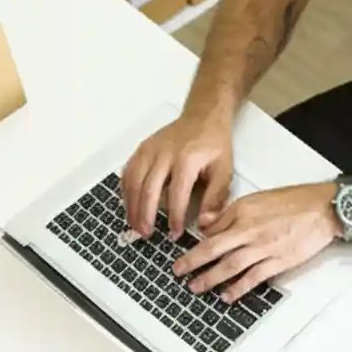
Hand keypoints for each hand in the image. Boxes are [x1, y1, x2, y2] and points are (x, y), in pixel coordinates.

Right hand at [120, 114, 232, 239]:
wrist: (203, 116)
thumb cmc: (214, 145)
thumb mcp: (224, 170)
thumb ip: (216, 197)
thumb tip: (205, 223)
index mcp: (187, 160)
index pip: (177, 194)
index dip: (174, 217)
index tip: (174, 234)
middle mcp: (164, 154)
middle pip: (148, 189)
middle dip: (145, 215)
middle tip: (146, 234)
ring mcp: (149, 150)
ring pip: (133, 182)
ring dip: (132, 207)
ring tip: (135, 226)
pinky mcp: (141, 149)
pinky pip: (128, 173)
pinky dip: (126, 192)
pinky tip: (129, 206)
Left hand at [173, 184, 339, 302]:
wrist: (323, 209)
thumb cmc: (295, 201)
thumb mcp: (257, 198)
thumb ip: (230, 212)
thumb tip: (207, 223)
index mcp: (243, 211)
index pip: (213, 229)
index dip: (196, 243)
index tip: (185, 254)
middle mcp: (250, 229)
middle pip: (214, 248)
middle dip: (193, 262)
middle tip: (178, 272)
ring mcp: (264, 247)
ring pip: (231, 265)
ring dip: (211, 278)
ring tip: (196, 287)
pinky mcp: (279, 260)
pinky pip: (254, 277)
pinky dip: (238, 288)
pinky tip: (227, 295)